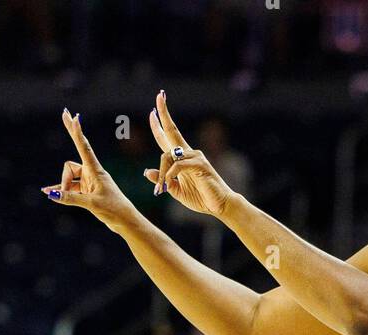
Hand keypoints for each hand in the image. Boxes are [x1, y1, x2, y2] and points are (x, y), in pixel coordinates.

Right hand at [42, 110, 135, 232]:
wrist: (126, 222)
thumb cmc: (114, 210)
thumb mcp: (92, 204)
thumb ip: (70, 198)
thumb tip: (51, 194)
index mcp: (95, 170)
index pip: (83, 147)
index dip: (76, 131)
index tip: (71, 116)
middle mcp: (91, 173)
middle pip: (69, 167)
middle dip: (64, 178)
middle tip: (63, 167)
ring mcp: (88, 182)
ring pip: (69, 179)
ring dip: (64, 188)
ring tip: (62, 200)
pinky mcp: (87, 191)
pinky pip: (70, 188)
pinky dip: (61, 190)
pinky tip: (48, 192)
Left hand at [145, 91, 233, 216]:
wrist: (221, 206)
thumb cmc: (201, 198)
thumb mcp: (177, 191)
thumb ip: (163, 180)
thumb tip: (146, 171)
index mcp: (182, 158)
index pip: (168, 138)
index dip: (159, 126)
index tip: (152, 113)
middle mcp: (189, 153)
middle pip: (172, 130)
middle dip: (164, 114)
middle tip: (159, 96)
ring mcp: (195, 157)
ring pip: (168, 155)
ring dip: (162, 173)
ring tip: (161, 190)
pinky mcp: (199, 164)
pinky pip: (178, 165)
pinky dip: (170, 174)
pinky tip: (168, 185)